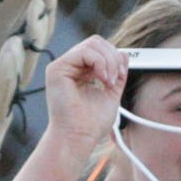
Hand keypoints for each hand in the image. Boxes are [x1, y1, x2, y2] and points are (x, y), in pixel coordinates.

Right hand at [41, 36, 127, 164]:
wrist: (79, 138)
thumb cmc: (90, 124)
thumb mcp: (111, 92)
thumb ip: (117, 73)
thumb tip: (123, 54)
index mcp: (79, 72)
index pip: (99, 49)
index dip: (114, 57)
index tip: (120, 76)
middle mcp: (69, 67)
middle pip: (96, 42)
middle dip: (112, 57)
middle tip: (115, 78)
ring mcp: (61, 67)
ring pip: (92, 44)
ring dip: (108, 61)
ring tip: (109, 81)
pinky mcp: (57, 70)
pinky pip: (84, 52)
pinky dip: (100, 62)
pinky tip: (102, 79)